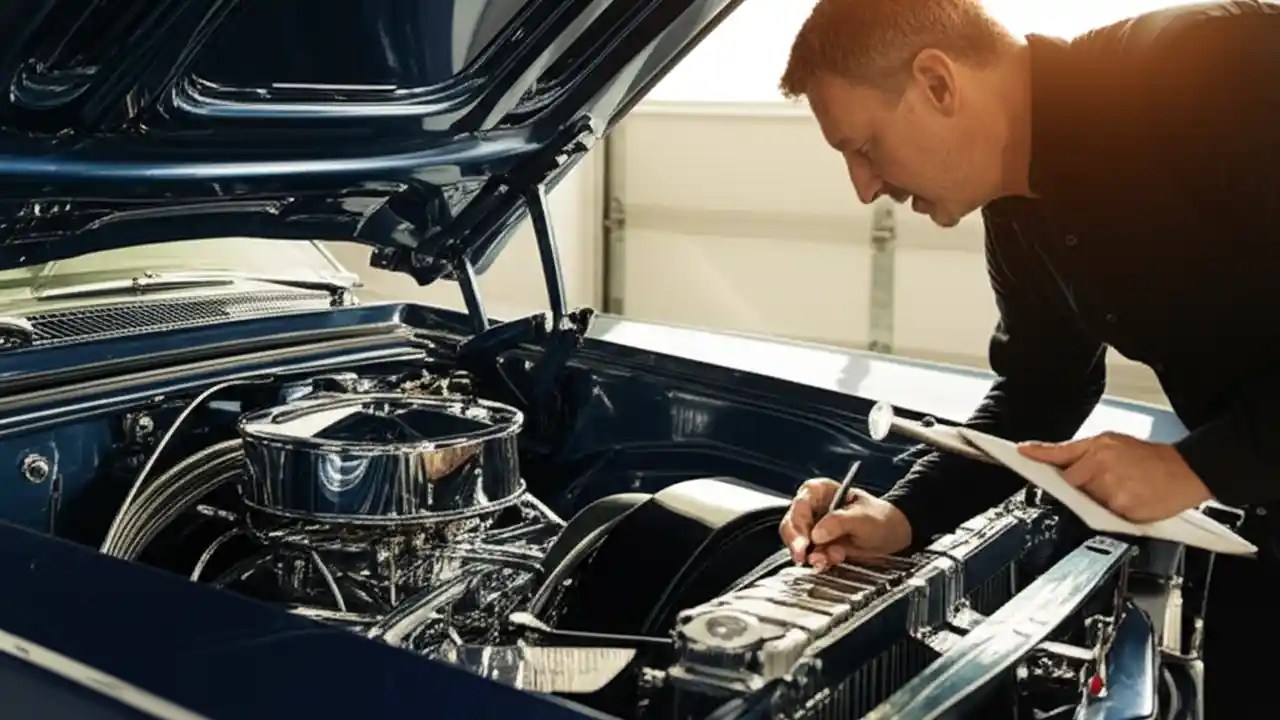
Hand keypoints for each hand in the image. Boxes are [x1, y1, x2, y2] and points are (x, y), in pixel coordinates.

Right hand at [778, 478, 912, 570]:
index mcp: (821, 491)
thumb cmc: (879, 517)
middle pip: (792, 524)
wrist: (892, 535)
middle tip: (804, 557)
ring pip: (797, 542)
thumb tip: (816, 534)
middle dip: (797, 543)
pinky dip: (818, 560)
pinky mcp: (819, 544)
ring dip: (811, 554)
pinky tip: (832, 560)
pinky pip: (809, 554)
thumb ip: (837, 522)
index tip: (804, 542)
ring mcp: (814, 527)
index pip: (800, 504)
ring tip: (827, 560)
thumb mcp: (861, 517)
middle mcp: (813, 507)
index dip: (798, 523)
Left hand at [1017, 432, 1212, 521]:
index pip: (1059, 454)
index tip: (1020, 453)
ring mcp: (1111, 490)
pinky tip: (1129, 500)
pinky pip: (1104, 517)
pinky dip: (1112, 512)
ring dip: (1097, 501)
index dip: (1037, 454)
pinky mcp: (1123, 511)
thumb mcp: (1113, 443)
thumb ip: (1079, 452)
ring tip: (1122, 489)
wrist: (1186, 471)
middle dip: (1080, 487)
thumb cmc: (1150, 458)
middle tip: (1105, 482)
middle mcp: (1101, 467)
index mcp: (1097, 448)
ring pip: (1086, 503)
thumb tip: (1049, 457)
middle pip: (1070, 485)